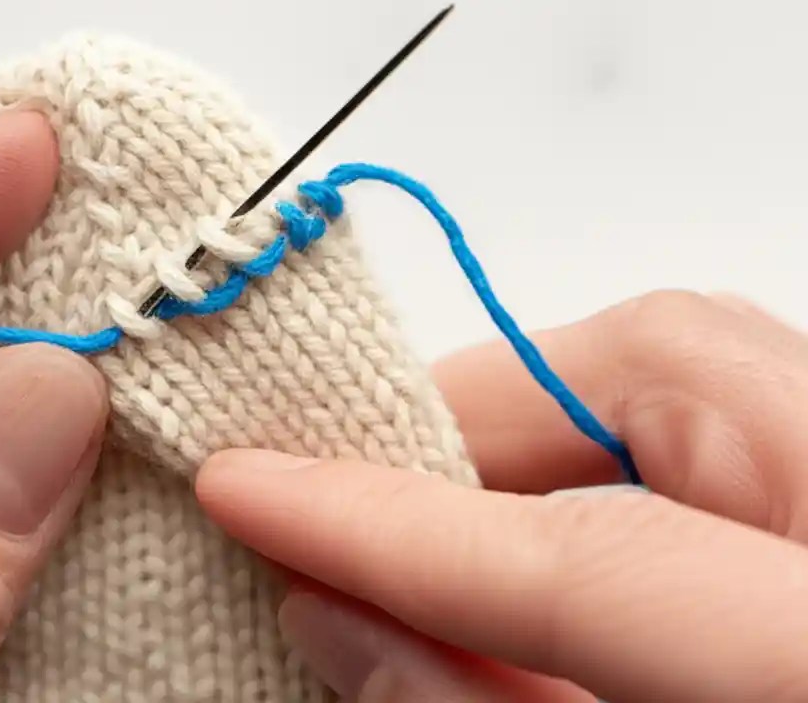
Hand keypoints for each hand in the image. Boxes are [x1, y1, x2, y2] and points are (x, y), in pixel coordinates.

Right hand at [197, 291, 807, 701]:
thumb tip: (334, 617)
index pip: (593, 556)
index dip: (386, 523)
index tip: (247, 489)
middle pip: (672, 361)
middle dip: (469, 416)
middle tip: (344, 495)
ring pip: (702, 364)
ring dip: (536, 428)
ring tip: (427, 513)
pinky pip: (731, 418)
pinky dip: (610, 458)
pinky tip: (537, 533)